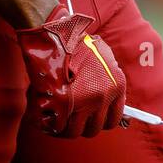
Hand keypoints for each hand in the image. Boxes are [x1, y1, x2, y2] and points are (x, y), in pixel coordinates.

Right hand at [15, 1, 126, 137]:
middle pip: (94, 128)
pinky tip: (46, 117)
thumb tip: (107, 101)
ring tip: (56, 118)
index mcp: (116, 85)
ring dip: (65, 128)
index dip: (99, 121)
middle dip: (80, 125)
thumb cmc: (74, 41)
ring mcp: (83, 101)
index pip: (113, 119)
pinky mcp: (62, 104)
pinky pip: (57, 127)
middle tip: (69, 117)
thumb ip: (108, 79)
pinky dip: (51, 125)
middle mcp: (103, 96)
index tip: (89, 119)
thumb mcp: (102, 56)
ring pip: (75, 131)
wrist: (53, 31)